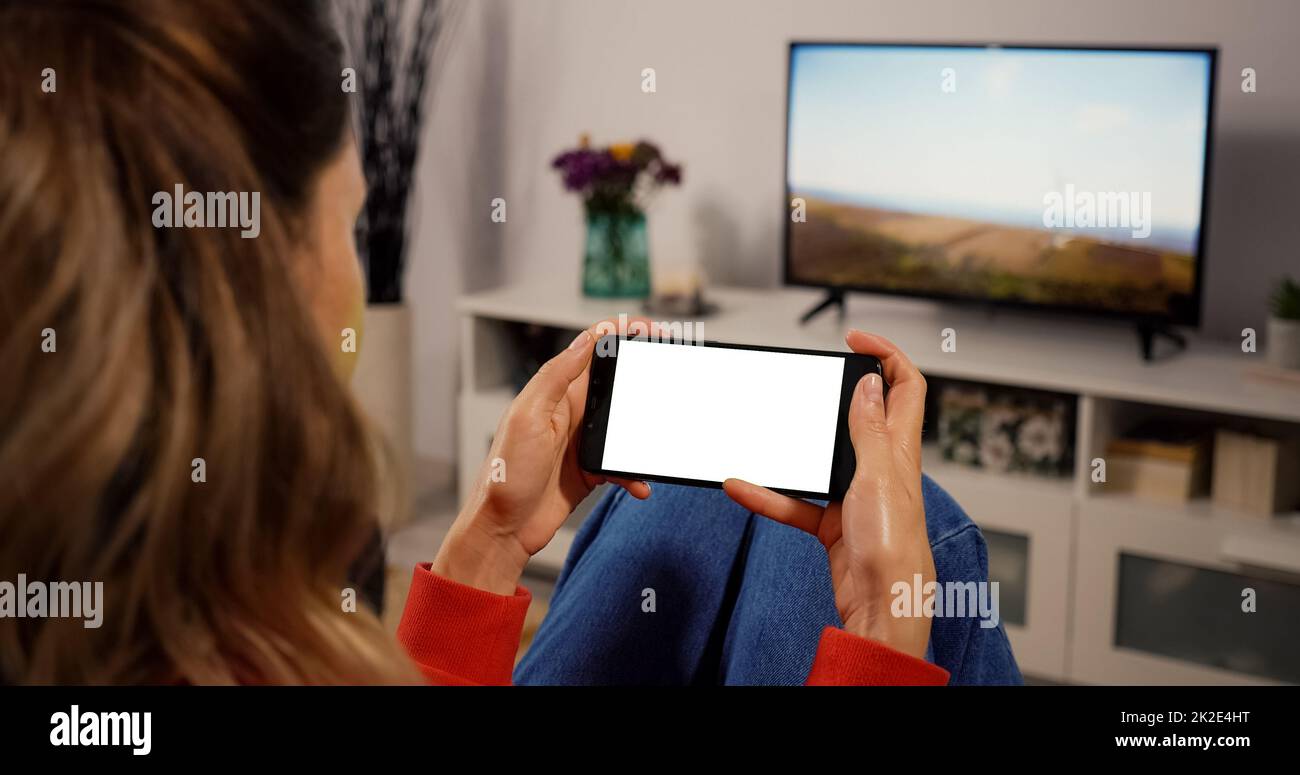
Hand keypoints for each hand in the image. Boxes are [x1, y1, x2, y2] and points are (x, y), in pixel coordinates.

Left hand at [432, 322, 649, 594]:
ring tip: (658, 442)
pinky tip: (639, 483)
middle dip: (646, 379)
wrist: (504, 528)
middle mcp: (572, 411)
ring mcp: (583, 440)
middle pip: (618, 382)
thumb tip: (585, 341)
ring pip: (627, 424)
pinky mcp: (592, 469)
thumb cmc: (506, 474)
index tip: (653, 331)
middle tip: (671, 380)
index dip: (623, 332)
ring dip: (644, 434)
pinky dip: (635, 472)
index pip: (592, 348)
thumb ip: (556, 377)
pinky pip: (623, 463)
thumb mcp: (528, 417)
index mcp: (555, 391)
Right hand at [723, 330, 934, 658]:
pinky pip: (795, 501)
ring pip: (822, 457)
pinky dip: (769, 495)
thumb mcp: (878, 477)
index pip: (906, 387)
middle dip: (837, 392)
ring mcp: (856, 495)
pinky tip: (742, 487)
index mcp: (900, 449)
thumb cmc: (893, 550)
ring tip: (768, 426)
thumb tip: (870, 384)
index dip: (887, 355)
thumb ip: (869, 429)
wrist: (882, 608)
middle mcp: (881, 467)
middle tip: (810, 375)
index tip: (854, 339)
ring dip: (793, 445)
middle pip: (864, 415)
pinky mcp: (834, 523)